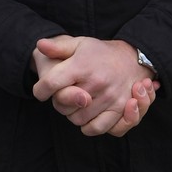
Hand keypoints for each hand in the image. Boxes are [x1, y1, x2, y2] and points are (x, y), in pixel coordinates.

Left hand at [32, 35, 159, 136]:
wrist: (131, 58)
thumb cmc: (99, 53)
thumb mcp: (78, 44)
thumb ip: (58, 47)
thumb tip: (40, 45)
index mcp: (83, 66)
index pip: (51, 83)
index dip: (40, 90)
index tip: (41, 91)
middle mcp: (97, 83)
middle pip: (63, 106)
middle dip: (58, 103)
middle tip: (62, 95)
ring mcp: (111, 97)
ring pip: (78, 119)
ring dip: (73, 114)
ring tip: (76, 103)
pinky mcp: (121, 109)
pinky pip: (97, 128)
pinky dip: (89, 126)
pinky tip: (87, 115)